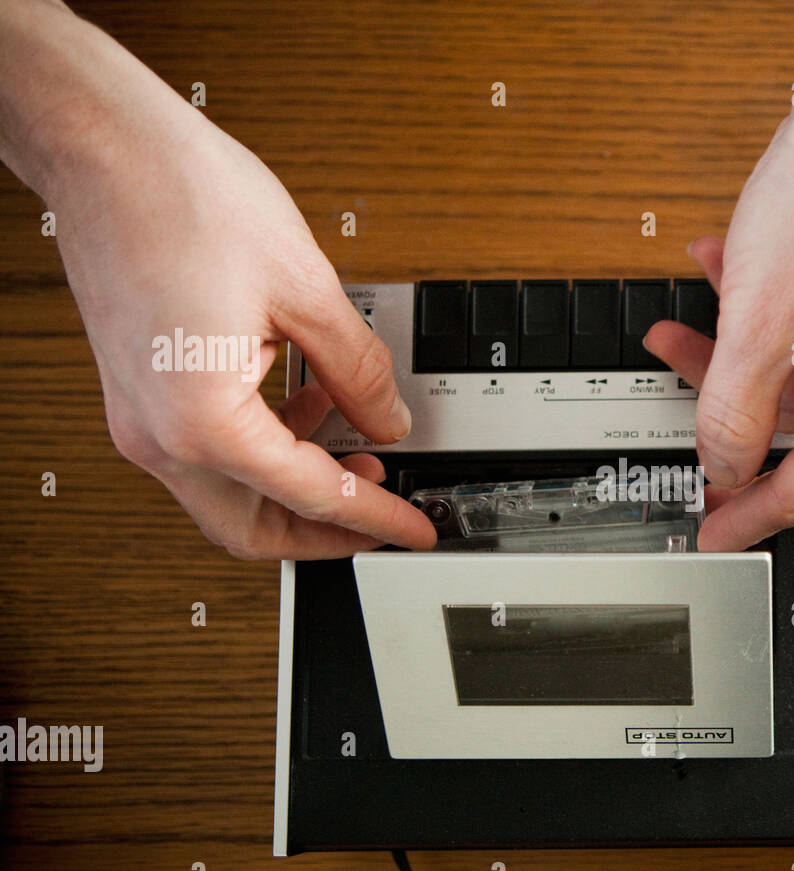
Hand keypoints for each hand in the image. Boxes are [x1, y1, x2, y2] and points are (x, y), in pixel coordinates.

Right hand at [2, 4, 434, 559]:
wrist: (104, 143)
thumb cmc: (182, 197)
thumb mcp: (307, 292)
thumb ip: (361, 373)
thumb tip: (390, 420)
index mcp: (203, 422)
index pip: (312, 497)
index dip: (377, 518)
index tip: (416, 529)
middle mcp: (159, 435)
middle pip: (253, 528)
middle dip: (326, 530)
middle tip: (385, 510)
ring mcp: (140, 416)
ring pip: (229, 494)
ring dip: (297, 485)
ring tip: (360, 450)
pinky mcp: (141, 391)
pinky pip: (209, 450)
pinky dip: (266, 446)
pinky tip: (310, 402)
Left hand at [644, 0, 793, 550]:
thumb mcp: (755, 329)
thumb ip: (730, 415)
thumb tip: (722, 466)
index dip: (749, 514)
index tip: (713, 531)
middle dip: (739, 446)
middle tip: (695, 468)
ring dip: (737, 375)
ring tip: (679, 343)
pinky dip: (766, 340)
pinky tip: (719, 296)